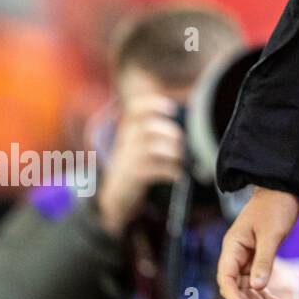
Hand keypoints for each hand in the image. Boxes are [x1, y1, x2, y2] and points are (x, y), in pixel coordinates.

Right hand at [95, 93, 185, 237]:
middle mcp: (127, 141)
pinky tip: (177, 175)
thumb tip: (182, 119)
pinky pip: (154, 170)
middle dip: (171, 133)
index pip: (136, 109)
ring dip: (173, 152)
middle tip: (179, 143)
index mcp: (129, 129)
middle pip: (149, 127)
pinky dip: (170, 171)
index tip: (172, 109)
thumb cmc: (134, 163)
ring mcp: (129, 158)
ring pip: (152, 147)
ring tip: (179, 159)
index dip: (153, 105)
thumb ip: (155, 128)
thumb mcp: (138, 142)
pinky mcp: (133, 176)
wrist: (116, 194)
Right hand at [216, 187, 298, 298]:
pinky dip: (268, 293)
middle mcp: (236, 255)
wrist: (284, 190)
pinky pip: (259, 281)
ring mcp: (247, 257)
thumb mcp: (271, 234)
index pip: (227, 279)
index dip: (234, 298)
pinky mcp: (258, 258)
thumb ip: (264, 260)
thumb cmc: (275, 207)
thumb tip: (257, 288)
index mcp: (233, 247)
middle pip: (238, 287)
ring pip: (249, 288)